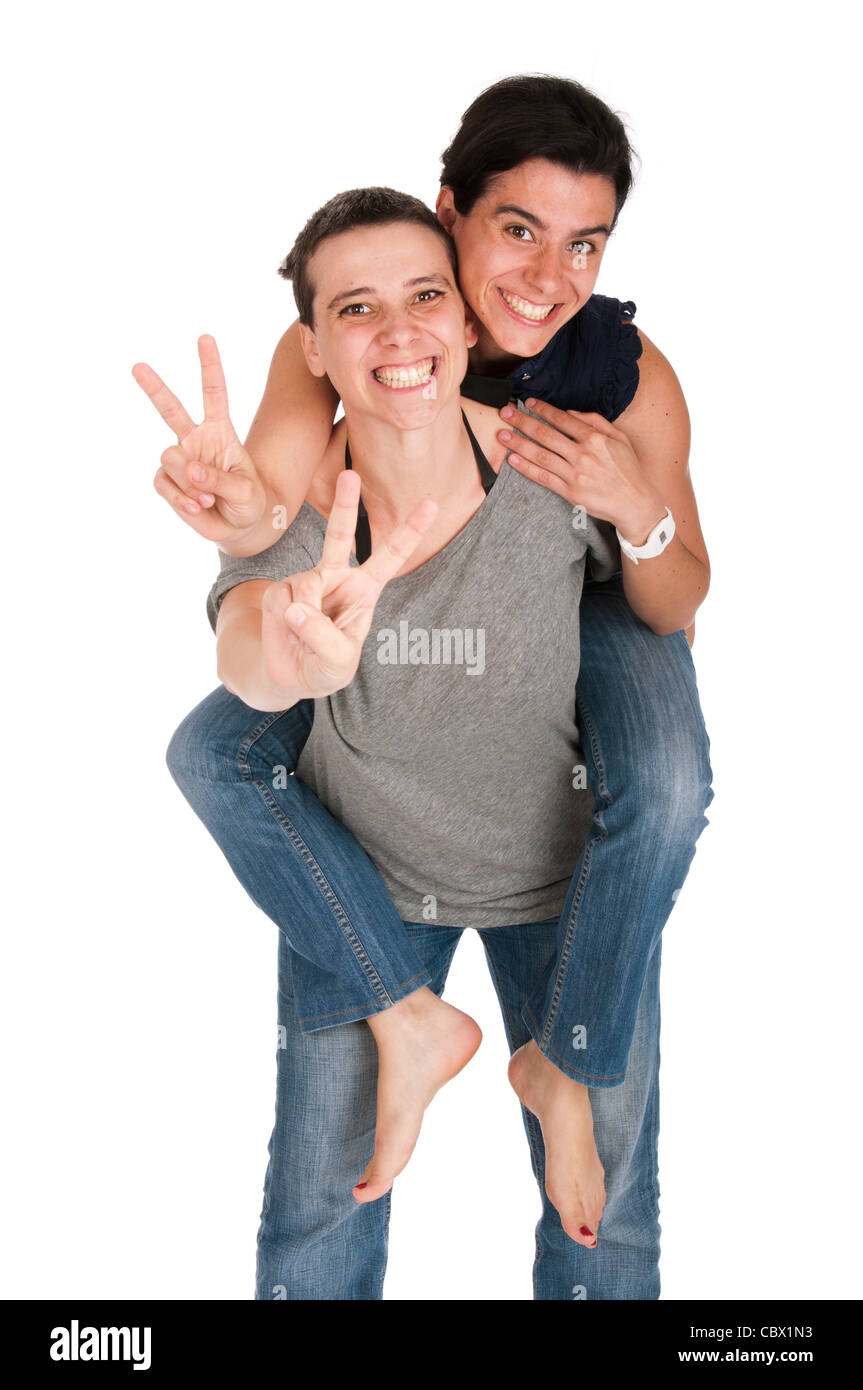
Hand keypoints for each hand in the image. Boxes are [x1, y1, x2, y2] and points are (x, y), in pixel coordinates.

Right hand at [132, 334, 267, 542]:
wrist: (239, 528)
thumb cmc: (249, 502)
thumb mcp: (247, 492)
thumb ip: (222, 480)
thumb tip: (191, 469)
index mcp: (220, 431)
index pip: (214, 393)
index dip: (210, 367)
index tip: (204, 338)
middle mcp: (196, 440)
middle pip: (171, 409)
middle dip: (154, 387)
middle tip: (137, 366)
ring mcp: (180, 461)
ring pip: (170, 460)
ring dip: (190, 483)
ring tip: (208, 499)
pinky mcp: (168, 482)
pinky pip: (164, 485)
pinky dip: (180, 499)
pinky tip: (196, 507)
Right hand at [260, 471, 436, 698]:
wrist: (290, 675)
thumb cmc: (325, 666)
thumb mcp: (337, 661)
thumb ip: (322, 635)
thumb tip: (295, 607)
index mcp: (364, 590)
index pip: (391, 556)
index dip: (410, 531)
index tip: (432, 503)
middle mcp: (336, 577)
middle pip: (341, 535)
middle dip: (346, 504)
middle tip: (350, 474)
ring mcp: (308, 580)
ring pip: (307, 585)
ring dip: (305, 619)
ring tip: (303, 638)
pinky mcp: (280, 591)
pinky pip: (283, 600)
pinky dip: (285, 622)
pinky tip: (287, 632)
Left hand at [498, 398, 666, 543]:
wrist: (634, 503)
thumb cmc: (628, 469)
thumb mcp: (619, 438)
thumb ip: (596, 421)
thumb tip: (571, 412)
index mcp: (595, 439)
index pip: (563, 420)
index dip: (543, 410)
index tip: (529, 402)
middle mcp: (583, 455)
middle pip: (546, 435)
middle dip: (523, 422)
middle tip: (505, 413)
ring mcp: (575, 474)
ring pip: (540, 455)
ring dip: (518, 443)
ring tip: (502, 434)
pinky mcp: (569, 492)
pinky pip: (543, 478)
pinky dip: (526, 468)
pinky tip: (512, 459)